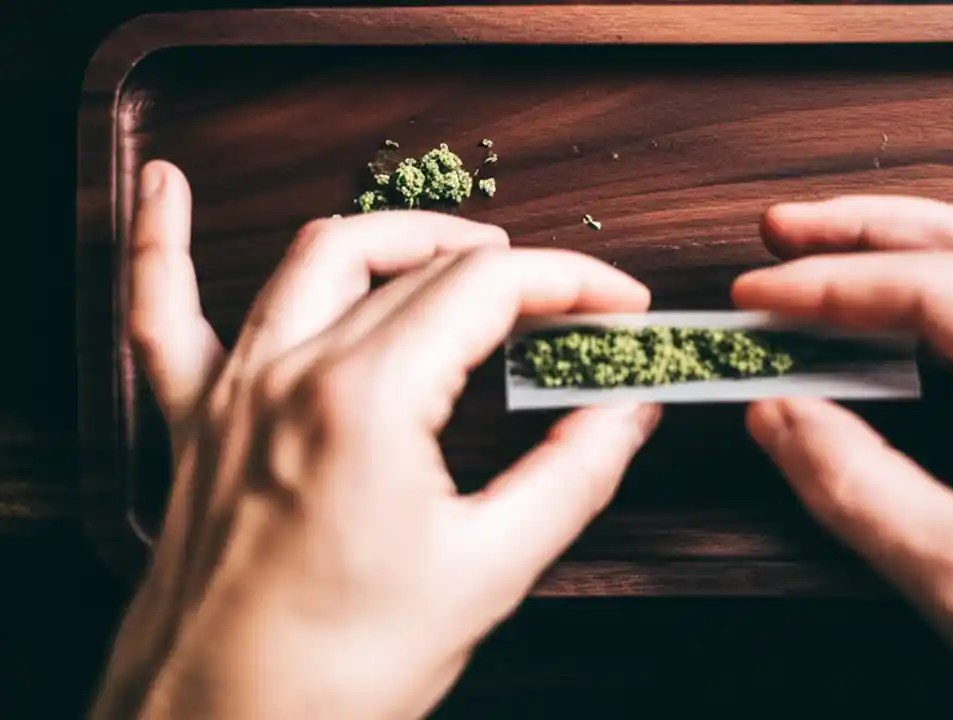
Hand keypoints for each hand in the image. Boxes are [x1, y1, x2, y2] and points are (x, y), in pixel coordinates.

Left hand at [92, 161, 659, 719]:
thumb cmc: (339, 672)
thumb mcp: (487, 571)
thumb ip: (572, 475)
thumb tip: (626, 413)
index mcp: (368, 401)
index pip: (489, 291)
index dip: (571, 284)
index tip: (617, 305)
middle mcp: (292, 372)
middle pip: (418, 269)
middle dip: (510, 270)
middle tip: (566, 305)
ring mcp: (232, 390)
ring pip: (317, 258)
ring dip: (399, 239)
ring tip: (461, 247)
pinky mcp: (193, 422)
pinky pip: (161, 311)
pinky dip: (164, 241)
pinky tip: (166, 186)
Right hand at [734, 197, 952, 717]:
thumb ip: (852, 483)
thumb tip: (774, 415)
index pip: (936, 289)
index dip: (832, 284)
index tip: (757, 293)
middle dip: (869, 229)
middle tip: (782, 230)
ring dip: (905, 256)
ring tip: (825, 256)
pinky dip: (933, 314)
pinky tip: (888, 327)